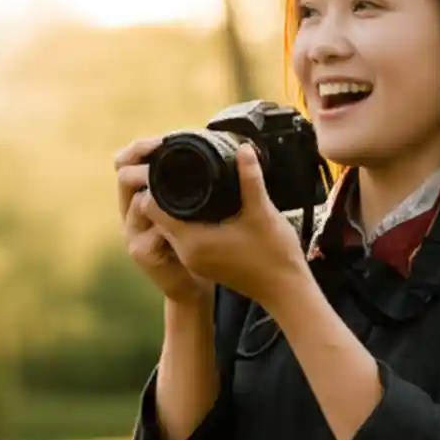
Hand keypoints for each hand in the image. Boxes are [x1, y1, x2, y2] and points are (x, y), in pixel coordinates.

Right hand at [114, 137, 211, 304]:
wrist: (191, 284)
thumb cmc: (194, 240)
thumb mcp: (189, 206)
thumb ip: (186, 183)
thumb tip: (207, 147)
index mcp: (138, 195)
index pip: (125, 162)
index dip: (139, 148)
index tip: (162, 139)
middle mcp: (129, 211)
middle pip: (124, 176)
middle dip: (144, 161)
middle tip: (165, 152)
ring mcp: (132, 233)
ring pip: (139, 202)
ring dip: (156, 190)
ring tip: (176, 181)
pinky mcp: (141, 253)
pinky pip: (151, 233)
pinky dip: (166, 224)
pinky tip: (180, 218)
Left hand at [141, 144, 308, 310]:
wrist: (286, 290)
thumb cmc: (274, 254)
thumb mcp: (262, 212)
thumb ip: (250, 179)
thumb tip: (243, 148)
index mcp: (192, 241)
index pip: (153, 209)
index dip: (156, 186)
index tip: (172, 167)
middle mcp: (186, 252)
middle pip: (159, 217)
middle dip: (164, 193)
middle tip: (179, 170)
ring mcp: (193, 260)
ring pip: (171, 226)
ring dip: (175, 207)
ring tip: (190, 182)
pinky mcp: (203, 262)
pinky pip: (183, 236)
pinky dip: (186, 220)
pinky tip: (202, 204)